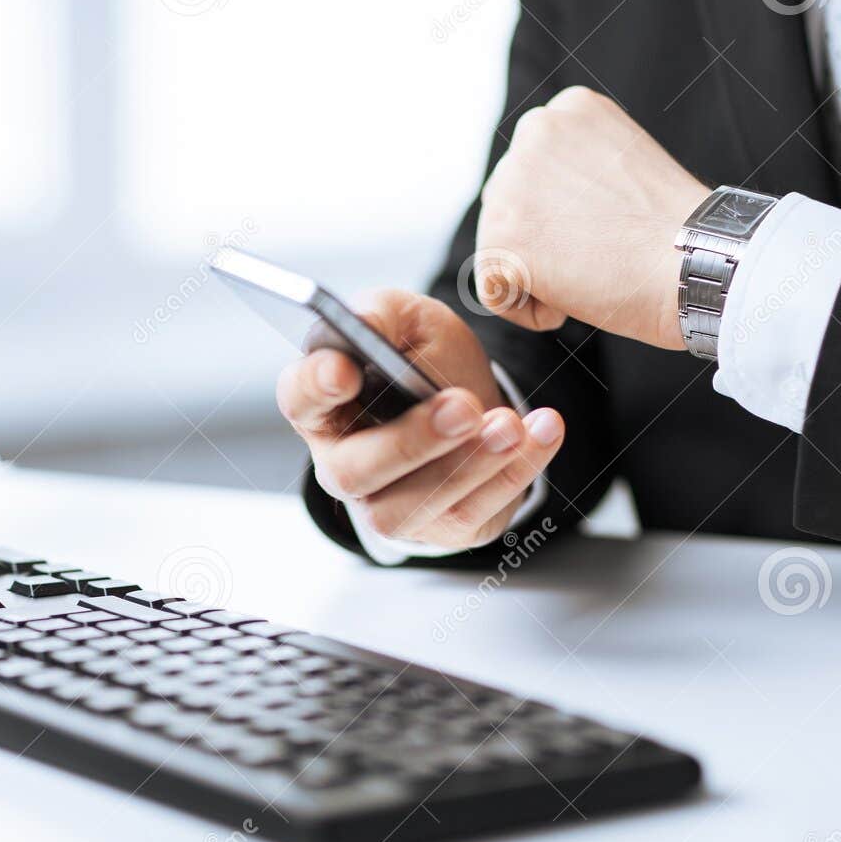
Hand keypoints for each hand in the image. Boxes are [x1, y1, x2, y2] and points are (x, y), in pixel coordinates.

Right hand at [277, 289, 564, 549]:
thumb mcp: (405, 318)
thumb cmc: (422, 358)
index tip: (345, 369)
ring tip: (511, 424)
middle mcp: (345, 464)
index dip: (316, 386)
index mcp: (324, 405)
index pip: (300, 398)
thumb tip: (362, 322)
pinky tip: (541, 432)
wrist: (473, 400)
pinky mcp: (444, 527)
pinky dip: (514, 473)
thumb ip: (379, 313)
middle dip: (413, 440)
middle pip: (356, 470)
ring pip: (415, 505)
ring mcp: (389, 505)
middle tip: (463, 407)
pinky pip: (473, 514)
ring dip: (470, 465)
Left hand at [473, 85, 709, 347]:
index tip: (612, 225)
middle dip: (545, 241)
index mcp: (568, 110)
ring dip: (538, 274)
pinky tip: (570, 299)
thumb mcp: (624, 168)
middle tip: (603, 253)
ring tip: (592, 272)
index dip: (568, 215)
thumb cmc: (675, 232)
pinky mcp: (501, 237)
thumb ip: (577, 171)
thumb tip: (538, 209)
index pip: (535, 173)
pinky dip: (528, 309)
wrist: (695, 262)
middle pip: (508, 205)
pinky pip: (492, 289)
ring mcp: (512, 183)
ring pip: (499, 245)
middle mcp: (534, 132)